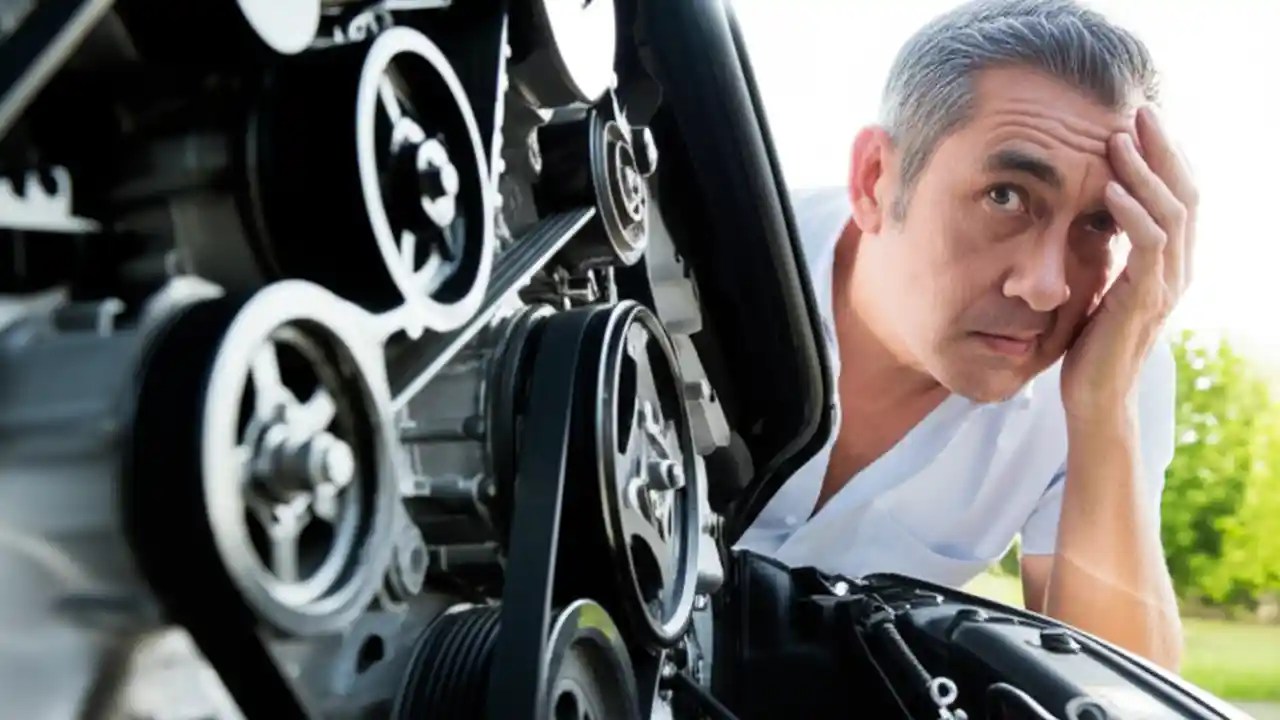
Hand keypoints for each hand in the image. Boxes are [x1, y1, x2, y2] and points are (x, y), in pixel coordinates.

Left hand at [1061, 106, 1197, 420]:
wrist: (1093, 398)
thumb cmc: (1090, 344)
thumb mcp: (1100, 284)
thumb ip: (1108, 250)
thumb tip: (1093, 211)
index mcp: (1170, 263)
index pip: (1180, 196)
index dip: (1165, 157)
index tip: (1140, 121)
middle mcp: (1178, 269)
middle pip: (1186, 194)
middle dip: (1163, 150)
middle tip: (1140, 110)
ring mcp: (1166, 285)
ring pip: (1172, 213)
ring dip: (1145, 171)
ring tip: (1119, 138)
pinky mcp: (1145, 300)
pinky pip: (1148, 246)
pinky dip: (1132, 212)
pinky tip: (1110, 187)